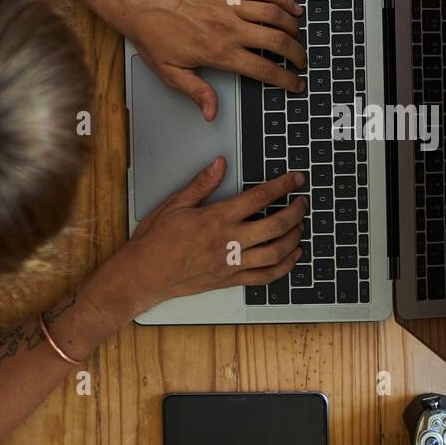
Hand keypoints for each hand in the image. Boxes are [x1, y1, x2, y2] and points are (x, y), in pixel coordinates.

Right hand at [90, 158, 305, 319]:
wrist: (143, 276)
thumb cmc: (155, 241)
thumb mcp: (175, 205)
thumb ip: (202, 184)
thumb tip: (220, 164)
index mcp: (217, 218)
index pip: (260, 198)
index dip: (283, 186)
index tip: (296, 179)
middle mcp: (229, 241)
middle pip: (276, 226)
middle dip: (296, 212)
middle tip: (303, 202)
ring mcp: (232, 264)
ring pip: (276, 252)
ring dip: (294, 238)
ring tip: (300, 226)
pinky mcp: (230, 280)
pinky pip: (265, 277)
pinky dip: (284, 267)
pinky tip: (292, 256)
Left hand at [108, 0, 306, 119]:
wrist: (141, 2)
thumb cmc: (155, 36)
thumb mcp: (171, 73)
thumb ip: (196, 92)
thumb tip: (212, 112)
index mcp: (219, 52)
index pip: (264, 69)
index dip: (286, 80)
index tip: (296, 84)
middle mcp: (229, 27)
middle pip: (277, 41)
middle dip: (297, 54)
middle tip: (302, 62)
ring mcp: (230, 4)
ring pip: (275, 14)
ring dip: (293, 28)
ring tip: (298, 37)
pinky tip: (291, 7)